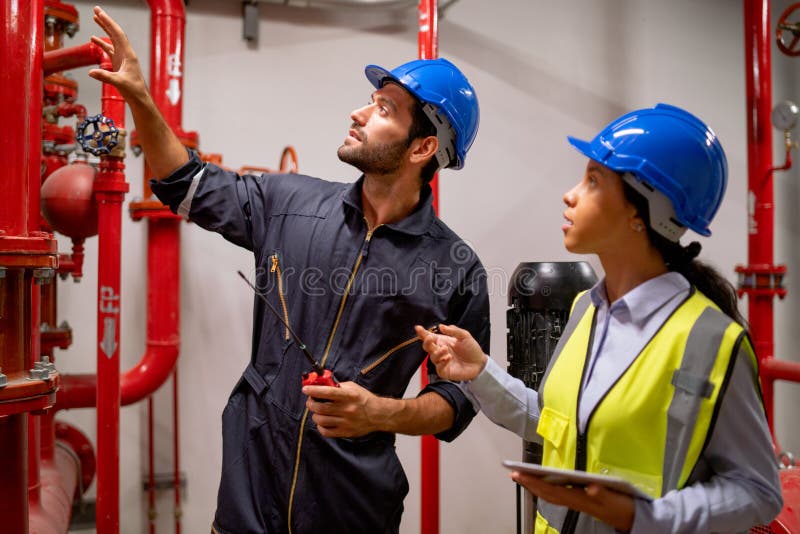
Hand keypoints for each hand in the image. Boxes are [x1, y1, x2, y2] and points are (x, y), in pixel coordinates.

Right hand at [88, 6, 147, 99]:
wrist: (139, 98)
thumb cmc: (134, 91)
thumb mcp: (119, 83)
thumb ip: (105, 77)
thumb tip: (91, 72)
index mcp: (128, 54)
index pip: (117, 34)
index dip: (108, 22)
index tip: (99, 12)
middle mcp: (126, 53)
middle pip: (115, 33)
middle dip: (106, 21)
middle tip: (96, 10)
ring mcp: (122, 58)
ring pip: (112, 39)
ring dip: (104, 29)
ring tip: (96, 19)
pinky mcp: (119, 63)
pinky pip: (109, 49)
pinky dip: (101, 43)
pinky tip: (94, 39)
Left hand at [303, 381, 379, 437]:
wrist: (378, 414)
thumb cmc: (363, 399)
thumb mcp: (353, 388)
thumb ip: (337, 386)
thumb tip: (321, 384)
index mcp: (349, 396)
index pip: (327, 392)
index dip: (313, 391)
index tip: (305, 389)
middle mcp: (347, 409)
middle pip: (320, 408)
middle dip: (311, 403)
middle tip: (310, 401)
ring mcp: (346, 422)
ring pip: (321, 420)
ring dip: (315, 415)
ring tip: (317, 412)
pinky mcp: (345, 432)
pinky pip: (325, 432)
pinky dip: (320, 426)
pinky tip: (323, 421)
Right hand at [414, 324, 486, 380]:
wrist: (480, 363)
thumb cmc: (472, 349)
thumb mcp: (464, 336)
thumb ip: (453, 330)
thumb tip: (441, 326)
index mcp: (443, 342)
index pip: (430, 337)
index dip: (423, 333)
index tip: (418, 328)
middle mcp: (440, 351)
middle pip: (427, 347)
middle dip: (427, 342)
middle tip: (430, 338)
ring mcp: (442, 362)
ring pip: (432, 357)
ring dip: (437, 353)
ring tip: (446, 349)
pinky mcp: (445, 371)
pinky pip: (439, 368)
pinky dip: (442, 363)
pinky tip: (448, 358)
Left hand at [510, 472, 634, 531]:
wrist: (631, 519)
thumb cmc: (621, 506)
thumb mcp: (614, 499)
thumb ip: (602, 493)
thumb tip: (591, 486)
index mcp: (579, 499)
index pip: (551, 489)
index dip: (534, 482)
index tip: (520, 474)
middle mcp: (574, 500)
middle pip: (546, 492)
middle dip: (529, 483)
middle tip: (513, 473)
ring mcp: (575, 501)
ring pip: (550, 494)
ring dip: (535, 486)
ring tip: (522, 477)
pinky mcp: (579, 500)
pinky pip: (557, 495)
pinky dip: (546, 488)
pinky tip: (541, 484)